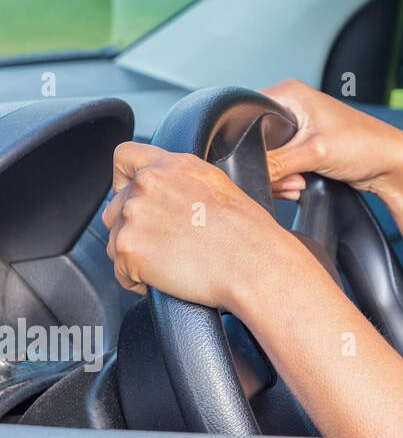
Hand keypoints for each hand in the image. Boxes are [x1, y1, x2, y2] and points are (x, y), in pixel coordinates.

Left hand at [101, 142, 307, 312]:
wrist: (252, 262)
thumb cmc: (248, 232)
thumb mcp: (217, 185)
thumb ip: (181, 180)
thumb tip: (168, 194)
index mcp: (171, 166)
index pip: (125, 157)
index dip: (124, 179)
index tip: (134, 196)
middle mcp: (147, 185)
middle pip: (115, 208)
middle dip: (134, 228)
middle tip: (168, 244)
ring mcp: (133, 216)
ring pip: (116, 241)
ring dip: (137, 256)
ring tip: (173, 263)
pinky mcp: (127, 248)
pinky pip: (121, 271)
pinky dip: (139, 281)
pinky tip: (169, 278)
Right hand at [258, 78, 402, 200]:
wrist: (390, 165)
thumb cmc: (364, 145)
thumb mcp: (315, 152)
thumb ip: (277, 163)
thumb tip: (248, 172)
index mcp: (289, 93)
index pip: (245, 114)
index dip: (245, 141)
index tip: (258, 162)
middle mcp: (291, 106)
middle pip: (254, 140)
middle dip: (268, 165)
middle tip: (289, 177)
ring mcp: (297, 127)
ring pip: (266, 156)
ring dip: (278, 176)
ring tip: (298, 183)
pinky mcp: (303, 146)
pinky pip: (280, 165)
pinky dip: (286, 179)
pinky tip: (299, 186)